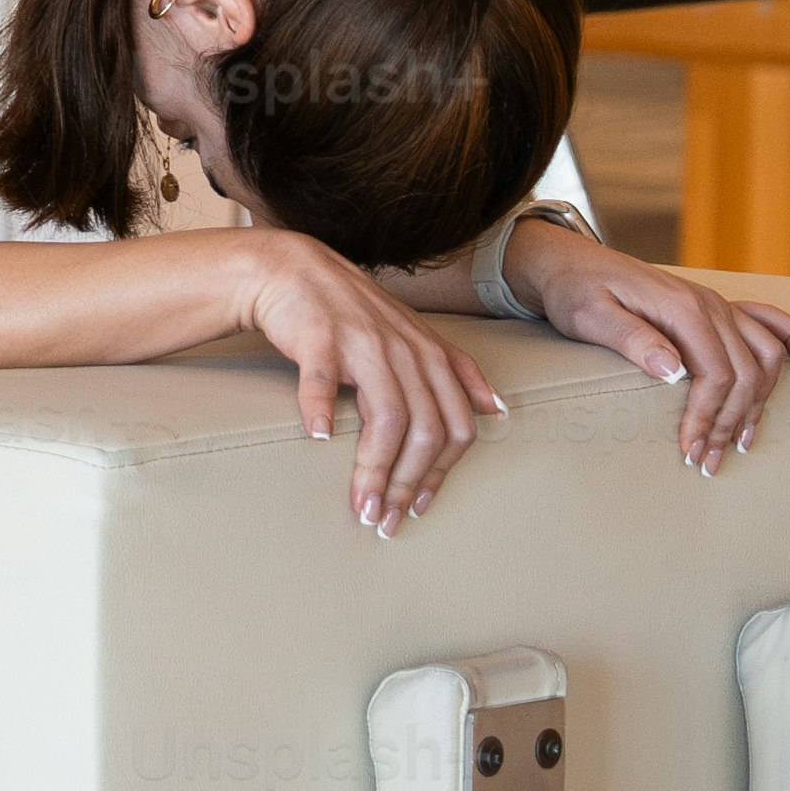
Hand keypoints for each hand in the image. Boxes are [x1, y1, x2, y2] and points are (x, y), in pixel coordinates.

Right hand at [230, 232, 496, 536]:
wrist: (292, 270)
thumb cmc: (351, 311)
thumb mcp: (413, 336)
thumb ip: (455, 372)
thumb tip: (497, 409)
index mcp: (430, 355)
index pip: (457, 426)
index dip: (441, 474)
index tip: (419, 507)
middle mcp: (404, 350)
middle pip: (426, 431)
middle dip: (409, 484)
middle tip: (387, 520)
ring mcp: (363, 343)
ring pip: (385, 418)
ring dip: (375, 470)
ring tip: (362, 505)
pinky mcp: (319, 337)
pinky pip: (323, 380)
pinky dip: (319, 411)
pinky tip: (315, 439)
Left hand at [494, 218, 789, 471]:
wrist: (567, 261)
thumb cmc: (574, 290)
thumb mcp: (590, 315)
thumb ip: (632, 339)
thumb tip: (673, 372)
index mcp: (682, 309)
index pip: (715, 374)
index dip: (707, 417)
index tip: (689, 449)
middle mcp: (709, 305)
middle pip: (745, 372)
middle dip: (731, 422)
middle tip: (708, 461)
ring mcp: (717, 305)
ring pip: (764, 356)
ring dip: (758, 402)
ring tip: (742, 443)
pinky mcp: (715, 308)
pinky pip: (769, 322)